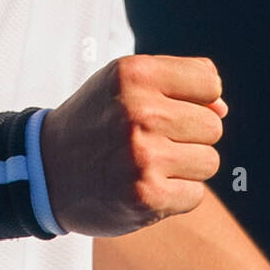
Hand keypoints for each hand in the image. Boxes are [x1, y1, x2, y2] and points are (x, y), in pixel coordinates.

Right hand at [40, 55, 226, 237]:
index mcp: (134, 73)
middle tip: (149, 139)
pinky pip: (196, 194)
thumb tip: (222, 109)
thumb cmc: (96, 121)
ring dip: (185, 167)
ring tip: (146, 163)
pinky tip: (144, 186)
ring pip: (209, 160)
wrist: (47, 169)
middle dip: (189, 136)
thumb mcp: (125, 85)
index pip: (209, 81)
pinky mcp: (147, 196)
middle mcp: (139, 110)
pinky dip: (176, 195)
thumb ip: (177, 84)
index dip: (196, 98)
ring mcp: (143, 155)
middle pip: (212, 126)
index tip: (168, 107)